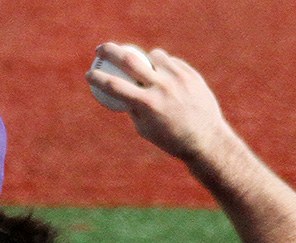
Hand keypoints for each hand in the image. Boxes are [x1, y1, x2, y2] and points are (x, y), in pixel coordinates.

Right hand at [86, 44, 232, 163]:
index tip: (90, 74)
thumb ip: (133, 107)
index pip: (113, 85)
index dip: (97, 77)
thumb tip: (120, 89)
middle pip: (129, 60)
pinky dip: (164, 67)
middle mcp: (161, 87)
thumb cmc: (170, 138)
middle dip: (109, 51)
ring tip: (146, 69)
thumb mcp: (145, 129)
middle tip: (100, 50)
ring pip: (154, 56)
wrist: (206, 139)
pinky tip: (164, 75)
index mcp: (146, 104)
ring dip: (146, 59)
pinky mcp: (190, 74)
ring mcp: (177, 78)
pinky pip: (171, 62)